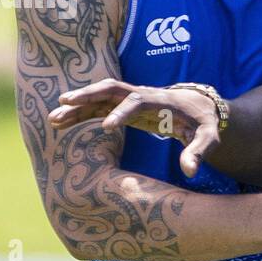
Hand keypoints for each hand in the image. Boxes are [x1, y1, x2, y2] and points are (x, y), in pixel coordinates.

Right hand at [48, 80, 218, 177]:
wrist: (200, 106)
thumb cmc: (204, 123)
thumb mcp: (208, 138)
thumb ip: (198, 152)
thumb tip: (190, 171)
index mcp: (161, 101)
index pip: (138, 101)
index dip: (123, 113)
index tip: (107, 128)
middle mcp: (142, 95)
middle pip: (111, 88)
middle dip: (88, 95)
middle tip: (64, 103)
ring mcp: (131, 98)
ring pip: (100, 96)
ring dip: (77, 104)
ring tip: (53, 118)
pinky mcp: (124, 106)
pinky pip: (98, 106)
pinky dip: (80, 112)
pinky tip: (61, 122)